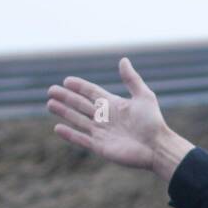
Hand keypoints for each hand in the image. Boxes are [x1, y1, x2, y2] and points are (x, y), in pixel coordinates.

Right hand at [46, 57, 192, 177]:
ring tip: (50, 104)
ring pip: (78, 120)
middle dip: (66, 98)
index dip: (79, 86)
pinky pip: (82, 139)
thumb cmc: (153, 122)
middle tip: (51, 91)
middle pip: (81, 105)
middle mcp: (106, 118)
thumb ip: (132, 79)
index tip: (67, 80)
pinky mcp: (101, 147)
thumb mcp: (144, 96)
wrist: (157, 147)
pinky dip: (70, 135)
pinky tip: (57, 128)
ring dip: (64, 112)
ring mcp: (102, 133)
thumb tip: (123, 60)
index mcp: (114, 105)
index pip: (91, 93)